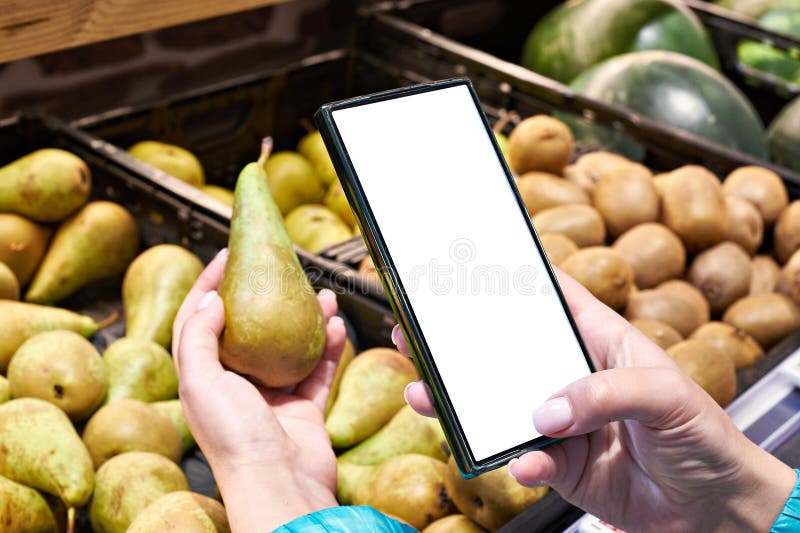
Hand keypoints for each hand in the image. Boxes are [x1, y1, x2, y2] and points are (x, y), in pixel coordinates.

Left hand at [172, 249, 345, 531]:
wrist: (280, 484)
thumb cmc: (235, 438)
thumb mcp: (201, 382)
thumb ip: (199, 338)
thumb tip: (211, 299)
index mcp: (204, 378)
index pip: (199, 320)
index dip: (209, 285)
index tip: (227, 255)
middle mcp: (235, 385)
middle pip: (251, 328)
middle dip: (266, 295)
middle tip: (280, 267)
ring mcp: (271, 397)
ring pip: (290, 346)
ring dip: (307, 319)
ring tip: (324, 295)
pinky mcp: (302, 408)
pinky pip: (318, 369)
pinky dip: (329, 347)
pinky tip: (338, 325)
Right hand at [395, 270, 796, 531]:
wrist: (711, 510)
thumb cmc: (703, 437)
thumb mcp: (665, 397)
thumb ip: (606, 395)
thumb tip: (547, 411)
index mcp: (600, 340)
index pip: (552, 297)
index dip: (514, 278)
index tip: (471, 265)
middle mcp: (573, 376)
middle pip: (507, 352)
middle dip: (463, 344)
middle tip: (419, 333)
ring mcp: (562, 421)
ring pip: (501, 406)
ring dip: (465, 404)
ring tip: (430, 396)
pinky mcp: (560, 465)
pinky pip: (526, 458)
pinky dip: (518, 461)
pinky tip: (523, 462)